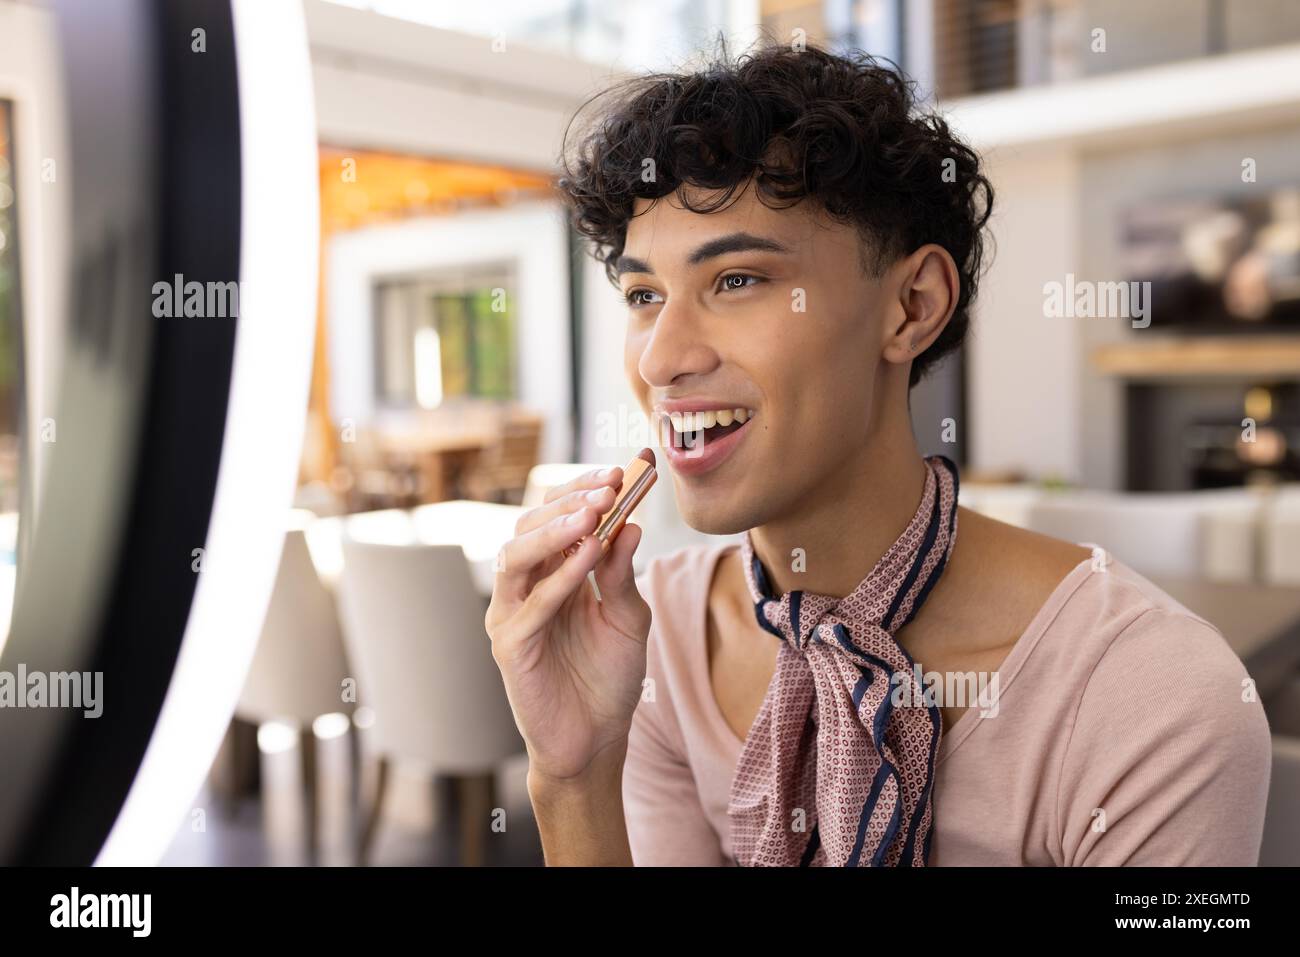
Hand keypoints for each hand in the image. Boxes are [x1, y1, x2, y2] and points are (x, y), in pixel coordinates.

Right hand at [486, 461, 651, 783]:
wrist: (596, 739)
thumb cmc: (609, 677)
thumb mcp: (628, 618)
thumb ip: (623, 574)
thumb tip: (630, 524)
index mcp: (552, 572)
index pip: (556, 515)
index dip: (583, 490)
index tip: (621, 470)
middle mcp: (525, 586)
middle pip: (532, 525)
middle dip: (571, 501)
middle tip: (608, 485)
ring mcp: (512, 614)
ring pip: (517, 555)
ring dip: (556, 530)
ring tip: (593, 512)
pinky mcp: (509, 645)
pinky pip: (532, 604)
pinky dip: (560, 577)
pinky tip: (589, 553)